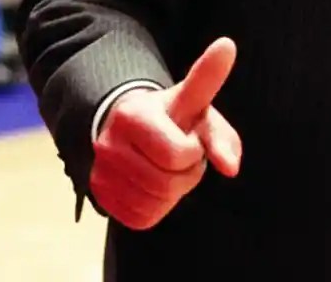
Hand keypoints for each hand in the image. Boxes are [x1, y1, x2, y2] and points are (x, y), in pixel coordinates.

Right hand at [91, 37, 241, 229]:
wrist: (132, 124)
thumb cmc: (172, 118)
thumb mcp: (199, 115)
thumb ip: (221, 136)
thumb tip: (230, 168)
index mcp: (135, 115)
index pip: (175, 154)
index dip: (193, 152)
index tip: (192, 136)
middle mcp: (110, 142)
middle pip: (169, 181)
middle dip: (189, 172)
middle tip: (185, 157)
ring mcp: (101, 169)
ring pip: (157, 201)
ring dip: (176, 189)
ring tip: (169, 168)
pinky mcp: (101, 193)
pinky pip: (143, 216)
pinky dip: (158, 205)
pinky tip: (155, 184)